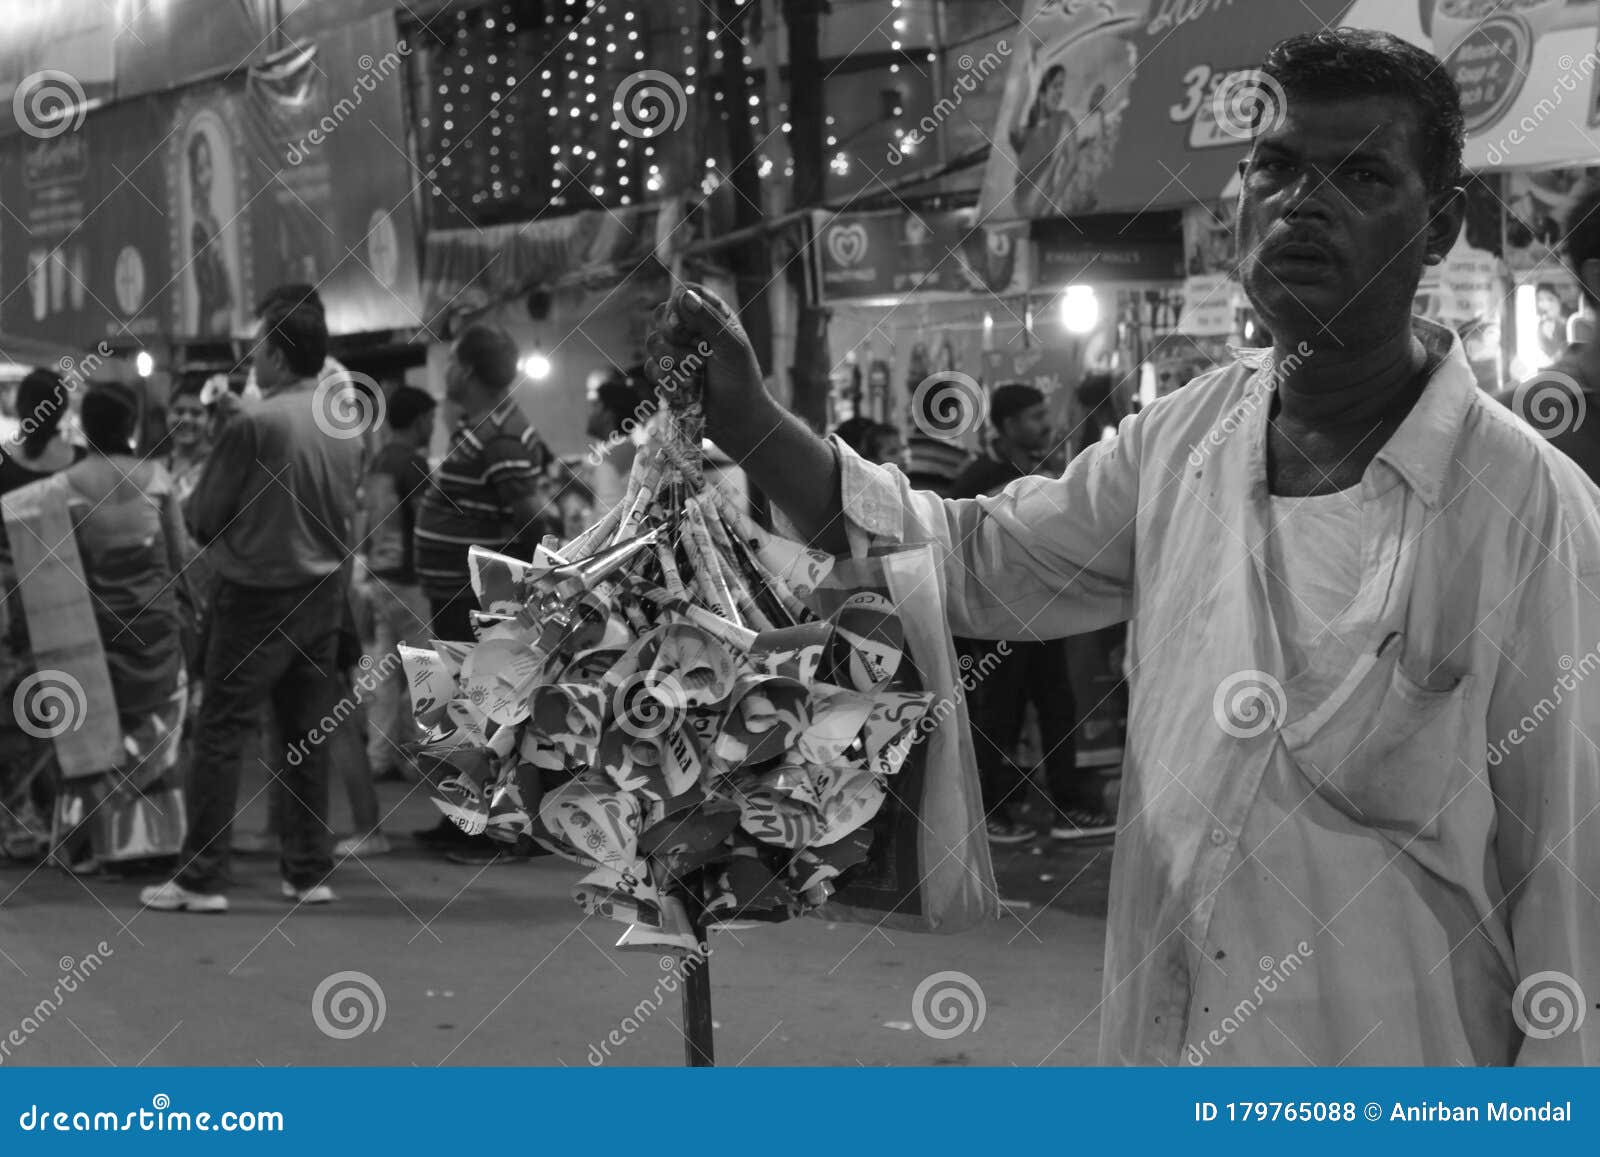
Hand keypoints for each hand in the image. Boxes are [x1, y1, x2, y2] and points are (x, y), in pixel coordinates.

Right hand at [644, 283, 767, 441]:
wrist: (737, 419)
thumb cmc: (742, 379)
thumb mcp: (731, 346)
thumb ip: (709, 320)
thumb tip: (685, 296)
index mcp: (711, 315)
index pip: (684, 293)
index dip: (677, 305)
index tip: (681, 325)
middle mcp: (690, 330)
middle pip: (660, 315)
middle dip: (674, 336)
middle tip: (698, 353)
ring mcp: (675, 352)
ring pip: (652, 343)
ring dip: (674, 361)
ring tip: (698, 373)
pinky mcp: (666, 375)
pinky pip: (651, 369)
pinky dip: (667, 379)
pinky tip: (687, 386)